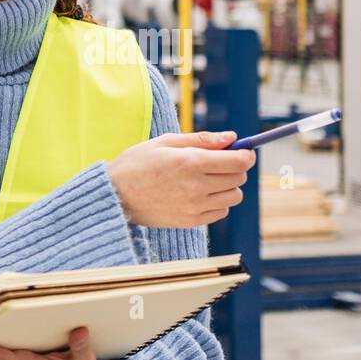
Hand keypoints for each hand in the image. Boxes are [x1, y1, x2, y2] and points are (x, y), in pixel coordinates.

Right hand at [106, 130, 255, 227]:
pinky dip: (217, 202)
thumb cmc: (138, 163)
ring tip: (208, 178)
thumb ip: (203, 139)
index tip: (243, 151)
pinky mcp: (190, 221)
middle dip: (235, 167)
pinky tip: (200, 193)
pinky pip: (221, 212)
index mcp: (191, 162)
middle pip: (239, 178)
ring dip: (228, 186)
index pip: (238, 162)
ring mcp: (194, 207)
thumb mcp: (166, 141)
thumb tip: (233, 138)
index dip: (246, 154)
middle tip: (219, 161)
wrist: (115, 195)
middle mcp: (196, 187)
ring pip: (233, 196)